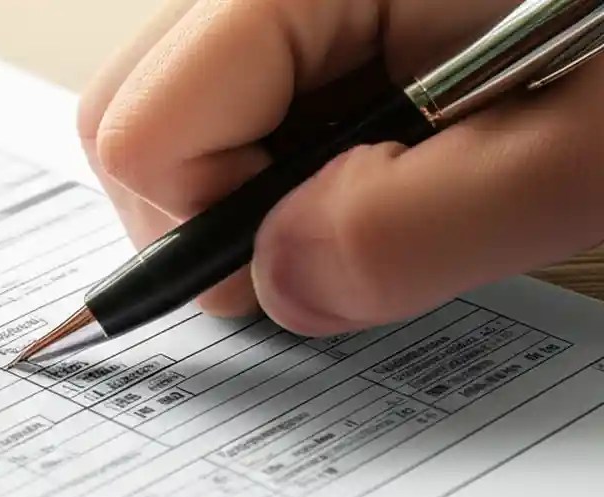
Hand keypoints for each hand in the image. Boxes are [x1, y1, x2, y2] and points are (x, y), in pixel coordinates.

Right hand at [80, 0, 603, 335]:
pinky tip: (358, 155)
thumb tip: (273, 282)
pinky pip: (220, 102)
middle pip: (124, 116)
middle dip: (199, 211)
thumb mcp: (571, 160)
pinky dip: (265, 162)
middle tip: (323, 230)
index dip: (213, 224)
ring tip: (363, 185)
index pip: (143, 132)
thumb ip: (407, 236)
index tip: (315, 246)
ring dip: (237, 188)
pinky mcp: (297, 16)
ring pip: (165, 114)